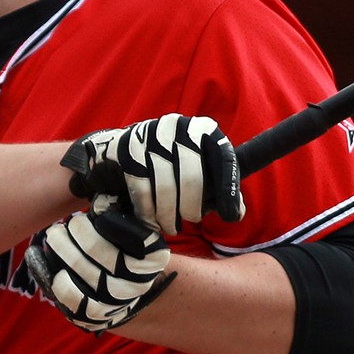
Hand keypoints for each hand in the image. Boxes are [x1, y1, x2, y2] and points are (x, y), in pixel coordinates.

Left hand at [23, 206, 174, 332]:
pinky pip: (64, 292)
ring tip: (54, 235)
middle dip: (76, 229)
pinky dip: (46, 270)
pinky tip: (35, 254)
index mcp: (154, 256)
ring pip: (77, 267)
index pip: (123, 230)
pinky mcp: (92, 315)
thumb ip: (120, 209)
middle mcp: (138, 282)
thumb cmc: (126, 246)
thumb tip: (98, 201)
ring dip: (59, 246)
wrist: (128, 289)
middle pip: (95, 247)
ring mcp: (115, 302)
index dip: (104, 217)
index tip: (95, 209)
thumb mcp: (132, 224)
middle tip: (69, 223)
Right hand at [62, 115, 244, 232]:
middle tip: (188, 222)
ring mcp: (150, 136)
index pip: (225, 159)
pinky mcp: (127, 151)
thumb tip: (235, 213)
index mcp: (203, 128)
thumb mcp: (196, 170)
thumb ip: (218, 187)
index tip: (230, 216)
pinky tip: (152, 223)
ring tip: (170, 226)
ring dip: (168, 216)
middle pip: (192, 178)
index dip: (229, 190)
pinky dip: (148, 213)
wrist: (117, 153)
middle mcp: (178, 126)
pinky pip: (143, 191)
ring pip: (166, 188)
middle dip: (191, 208)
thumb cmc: (167, 168)